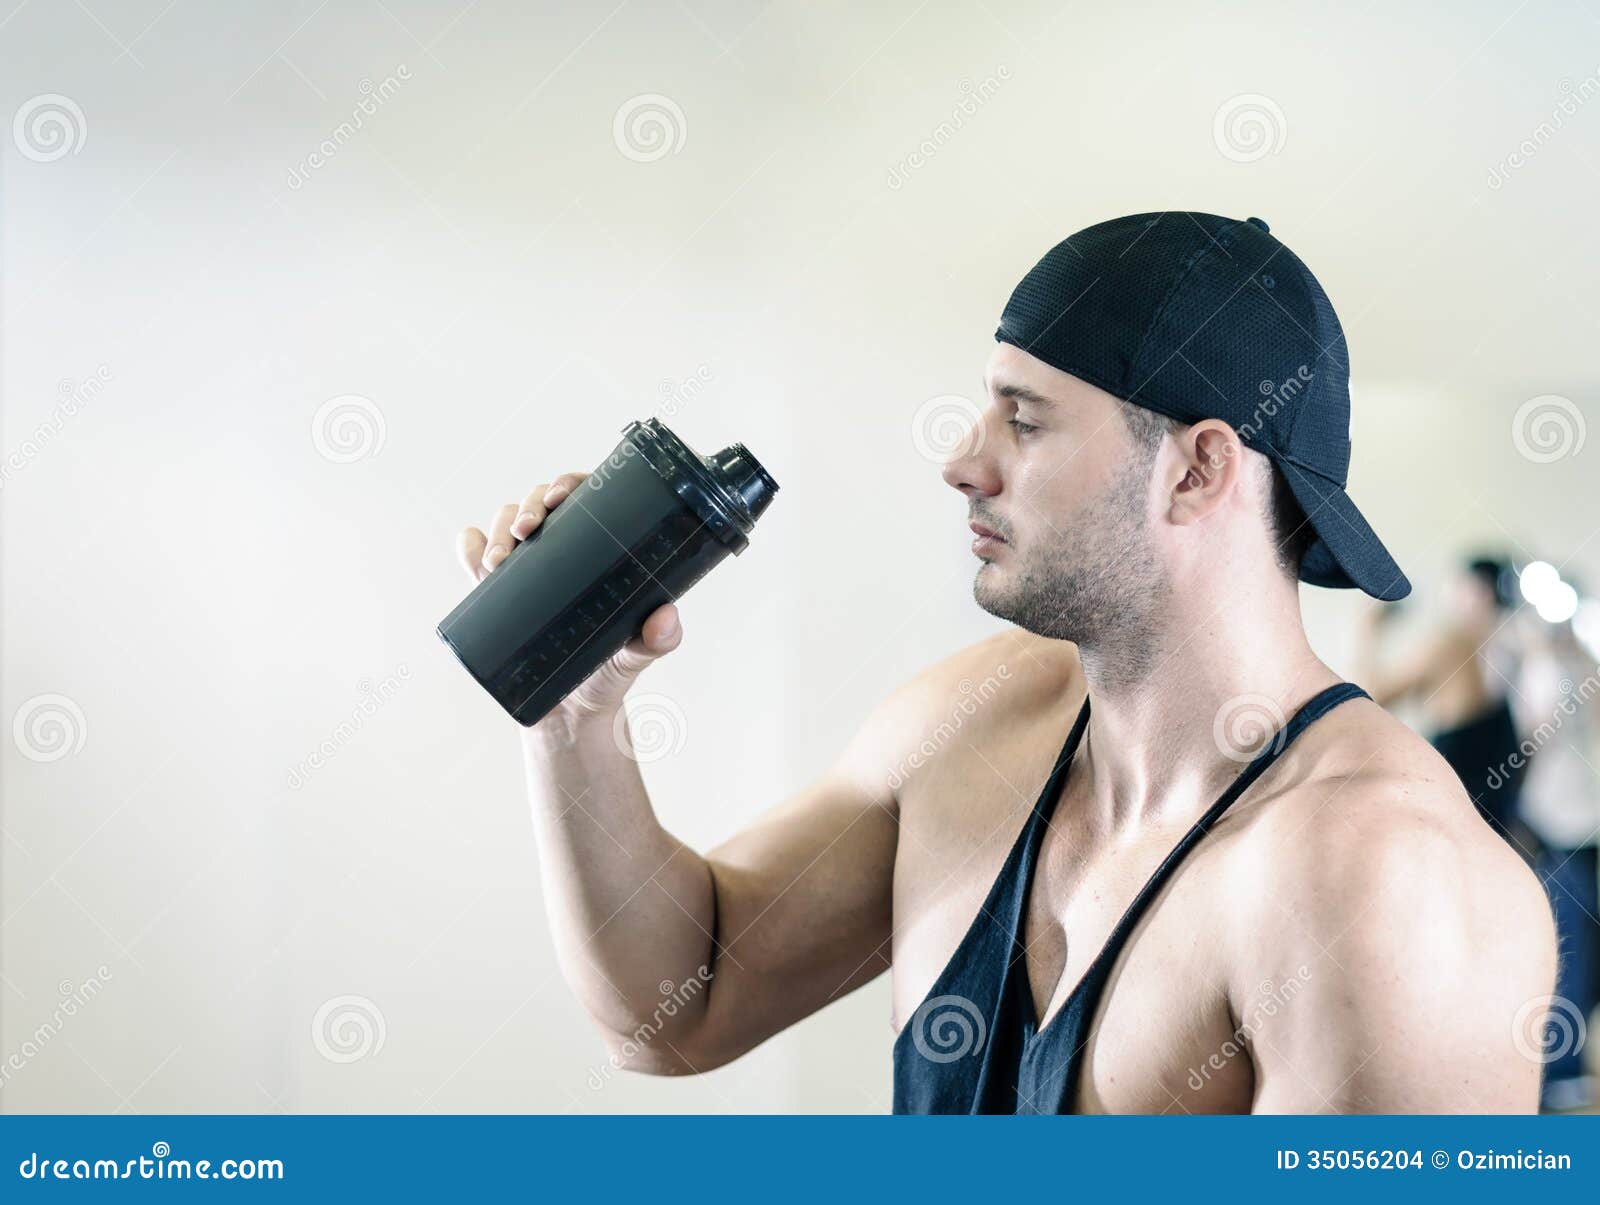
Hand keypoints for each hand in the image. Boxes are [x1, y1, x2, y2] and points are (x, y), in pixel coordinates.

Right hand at [455, 472, 683, 719]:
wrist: (571, 714)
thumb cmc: (609, 672)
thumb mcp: (637, 654)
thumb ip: (657, 639)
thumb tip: (666, 617)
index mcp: (598, 548)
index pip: (584, 497)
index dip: (566, 484)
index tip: (557, 497)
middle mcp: (560, 550)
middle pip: (537, 504)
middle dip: (525, 507)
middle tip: (525, 530)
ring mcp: (526, 569)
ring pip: (503, 525)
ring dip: (495, 531)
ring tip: (497, 562)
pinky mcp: (496, 591)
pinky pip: (474, 557)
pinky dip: (468, 547)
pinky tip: (473, 553)